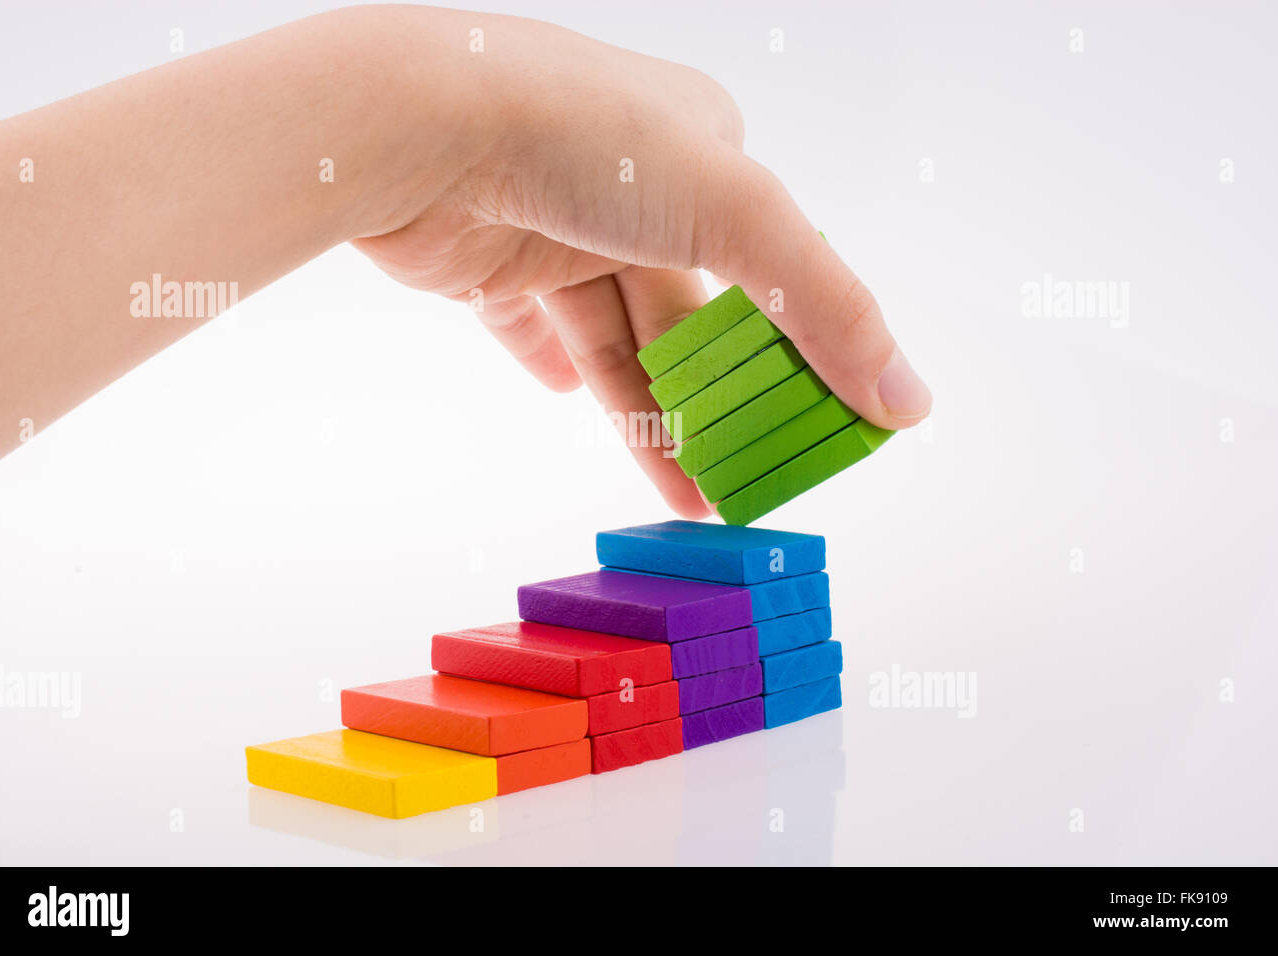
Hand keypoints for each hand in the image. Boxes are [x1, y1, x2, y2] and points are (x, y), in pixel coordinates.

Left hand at [352, 9, 932, 516]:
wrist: (423, 126)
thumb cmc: (586, 137)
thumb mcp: (738, 213)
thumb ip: (827, 307)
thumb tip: (907, 399)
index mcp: (703, 148)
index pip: (769, 264)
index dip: (797, 348)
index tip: (816, 422)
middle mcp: (631, 184)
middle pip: (693, 315)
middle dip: (721, 401)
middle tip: (748, 478)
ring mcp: (558, 222)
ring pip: (620, 337)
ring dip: (654, 413)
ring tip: (688, 493)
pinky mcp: (492, 259)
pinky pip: (539, 328)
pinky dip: (563, 368)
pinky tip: (577, 402)